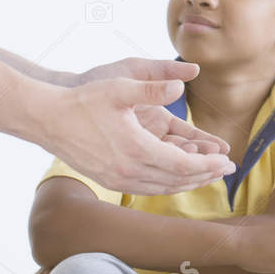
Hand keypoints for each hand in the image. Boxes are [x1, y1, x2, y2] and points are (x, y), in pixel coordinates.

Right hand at [40, 65, 233, 194]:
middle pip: (177, 180)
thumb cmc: (83, 101)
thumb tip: (182, 85)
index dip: (207, 165)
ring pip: (163, 188)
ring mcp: (118, 179)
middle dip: (205, 176)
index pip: (183, 165)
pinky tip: (178, 178)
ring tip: (208, 175)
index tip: (227, 162)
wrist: (47, 120)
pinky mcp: (111, 180)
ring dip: (188, 182)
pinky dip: (169, 184)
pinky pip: (148, 188)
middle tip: (227, 170)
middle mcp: (129, 171)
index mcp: (136, 150)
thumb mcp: (119, 88)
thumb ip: (152, 87)